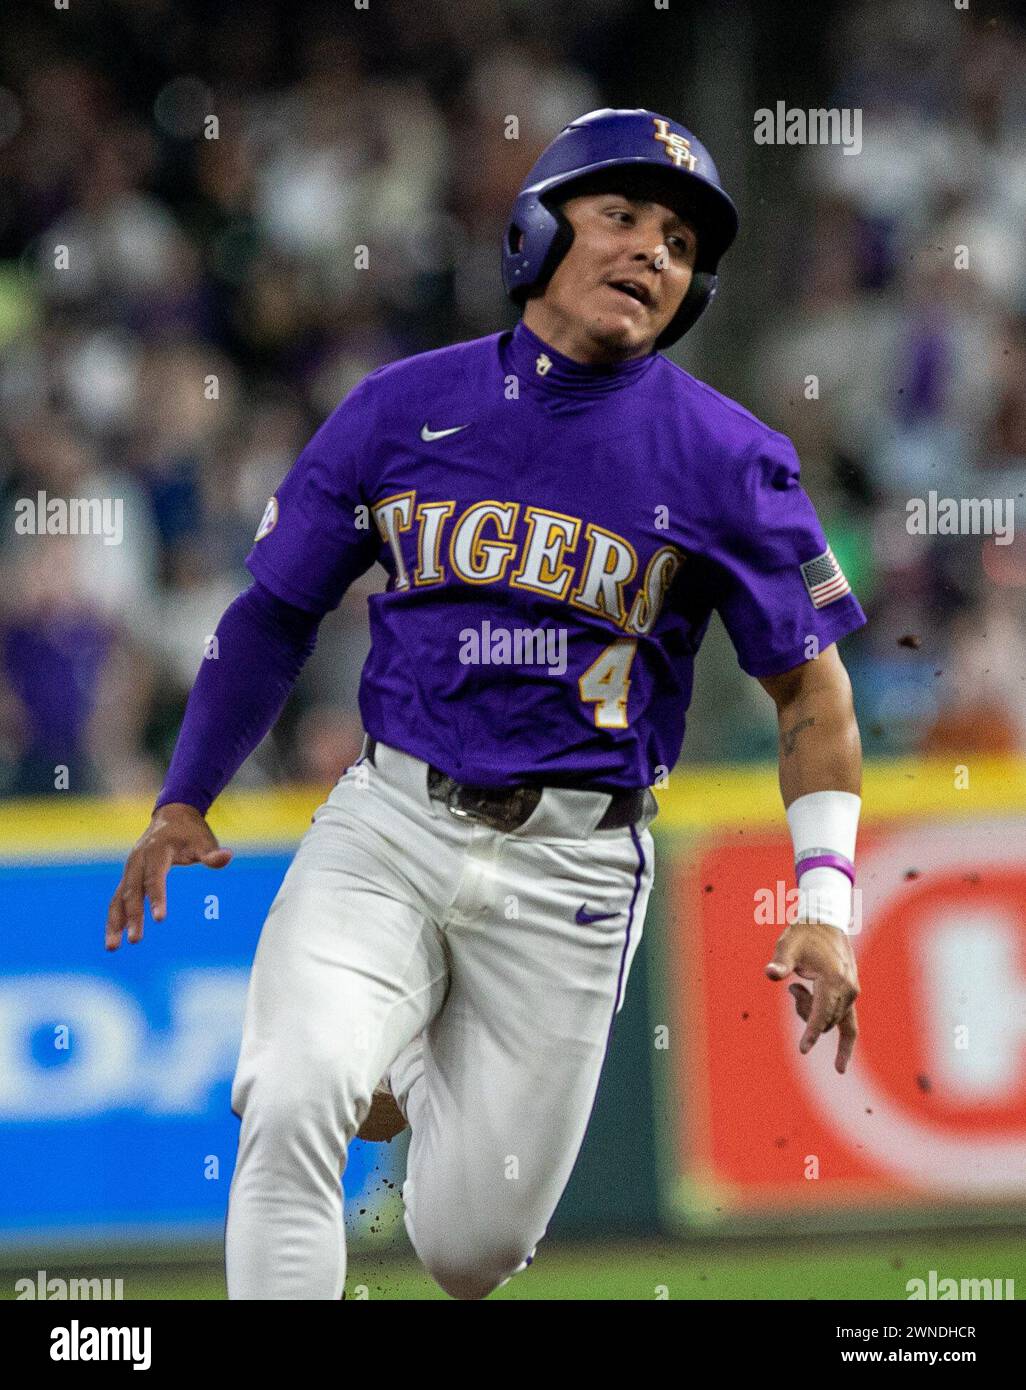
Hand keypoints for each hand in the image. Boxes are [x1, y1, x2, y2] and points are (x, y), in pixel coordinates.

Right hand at [105, 803, 231, 950]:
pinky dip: (115, 917)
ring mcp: (130, 869)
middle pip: (132, 891)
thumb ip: (212, 853)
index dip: (156, 898)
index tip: (160, 919)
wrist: (173, 815)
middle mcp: (137, 860)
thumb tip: (226, 857)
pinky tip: (114, 937)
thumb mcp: (203, 840)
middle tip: (136, 940)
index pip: (154, 878)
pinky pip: (117, 898)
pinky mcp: (128, 876)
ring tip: (113, 947)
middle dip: (133, 916)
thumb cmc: (191, 831)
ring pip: (118, 897)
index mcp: (156, 851)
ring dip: (115, 922)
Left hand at [765, 918, 858, 1072]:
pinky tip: (839, 1069)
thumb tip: (770, 973)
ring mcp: (852, 994)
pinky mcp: (851, 997)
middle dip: (804, 1012)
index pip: (822, 1014)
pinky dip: (846, 1046)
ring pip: (829, 1022)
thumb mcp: (787, 946)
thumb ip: (780, 962)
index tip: (803, 1049)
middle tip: (794, 988)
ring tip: (799, 988)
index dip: (811, 1032)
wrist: (824, 923)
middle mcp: (848, 989)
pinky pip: (850, 1027)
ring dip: (811, 1013)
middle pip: (822, 1020)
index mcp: (834, 980)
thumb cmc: (802, 934)